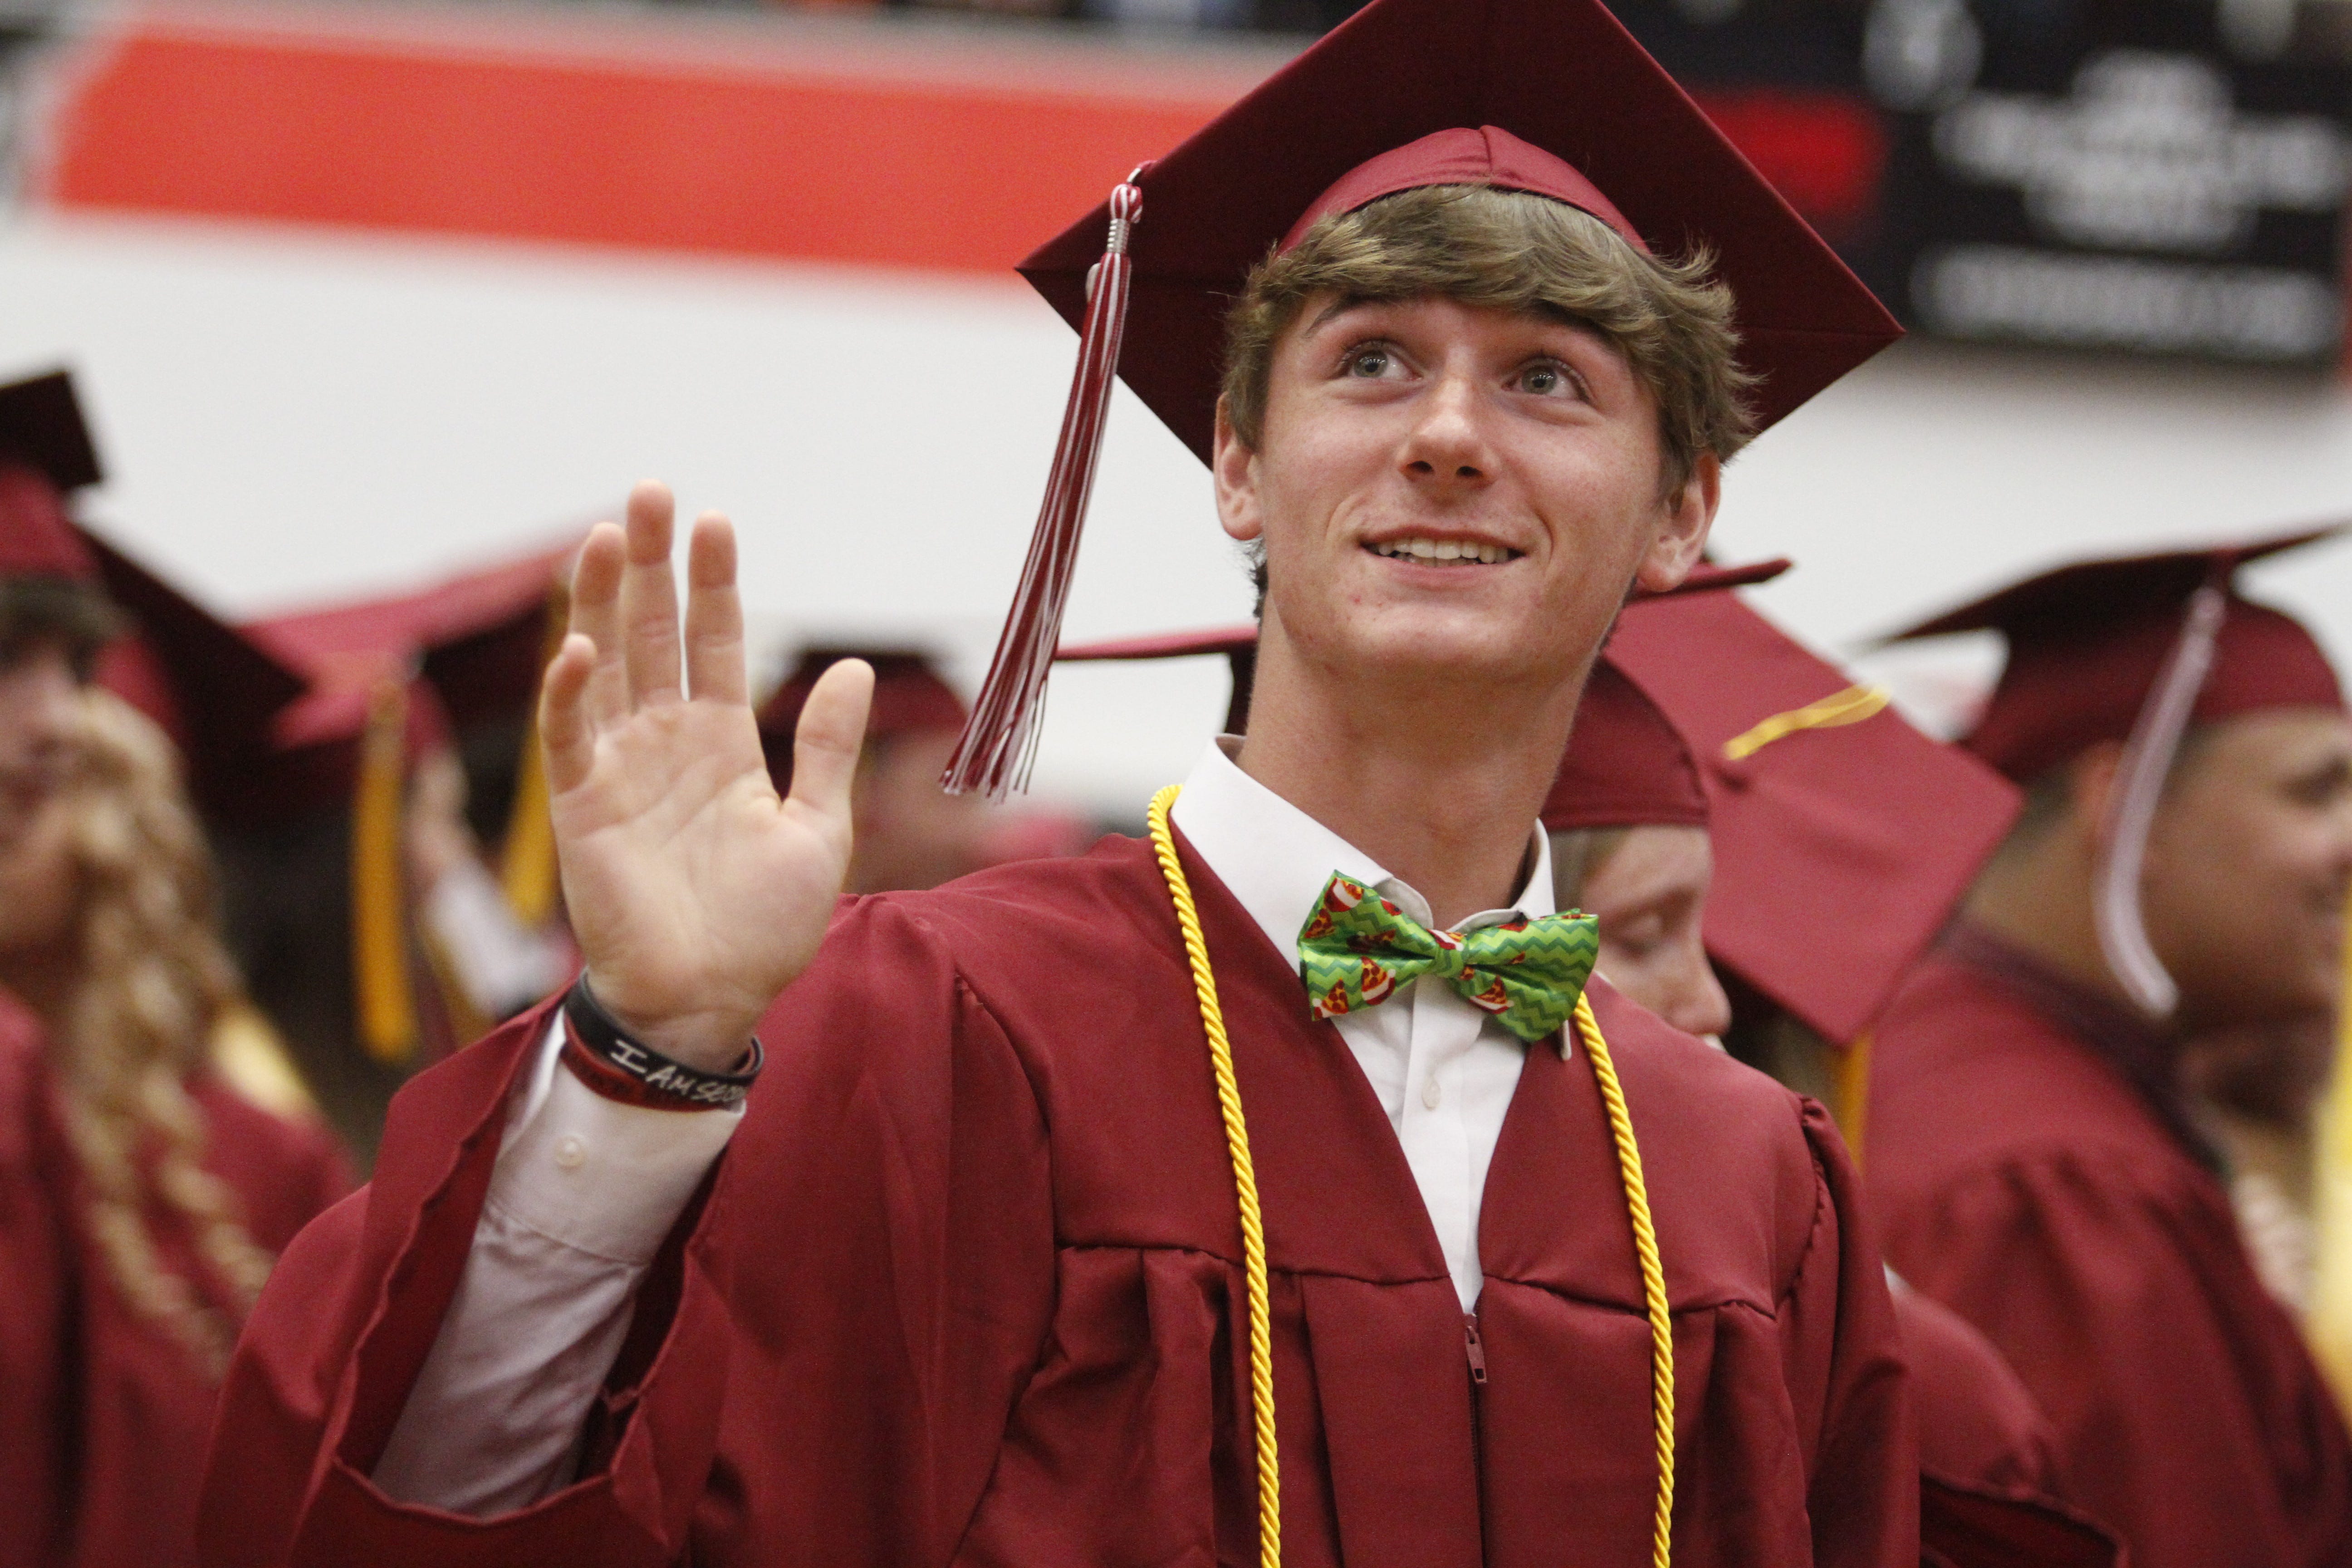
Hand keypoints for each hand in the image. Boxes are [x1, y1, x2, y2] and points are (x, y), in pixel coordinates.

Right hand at [541, 483, 871, 1069]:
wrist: (714, 1001)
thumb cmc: (765, 930)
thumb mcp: (818, 829)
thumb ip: (827, 747)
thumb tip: (852, 667)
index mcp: (722, 744)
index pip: (716, 643)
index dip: (714, 585)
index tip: (716, 521)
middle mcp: (666, 742)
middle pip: (653, 634)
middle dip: (650, 564)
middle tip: (651, 491)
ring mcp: (620, 770)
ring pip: (604, 666)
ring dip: (599, 600)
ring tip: (605, 532)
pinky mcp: (582, 809)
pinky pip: (569, 738)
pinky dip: (570, 692)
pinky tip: (579, 645)